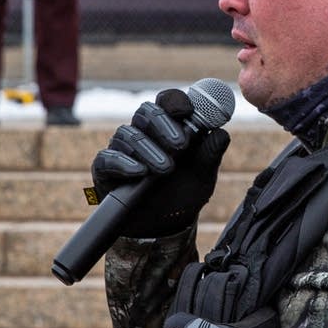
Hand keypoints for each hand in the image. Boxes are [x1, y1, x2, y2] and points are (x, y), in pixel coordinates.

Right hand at [90, 90, 229, 237]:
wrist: (163, 226)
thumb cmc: (182, 193)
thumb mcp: (202, 176)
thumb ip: (210, 154)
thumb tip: (222, 133)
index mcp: (168, 125)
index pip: (168, 101)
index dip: (176, 101)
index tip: (188, 111)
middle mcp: (143, 130)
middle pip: (146, 111)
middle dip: (164, 125)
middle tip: (181, 145)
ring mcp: (122, 148)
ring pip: (129, 134)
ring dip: (149, 150)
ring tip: (166, 169)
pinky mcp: (105, 168)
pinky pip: (108, 158)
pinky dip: (124, 163)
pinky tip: (140, 172)